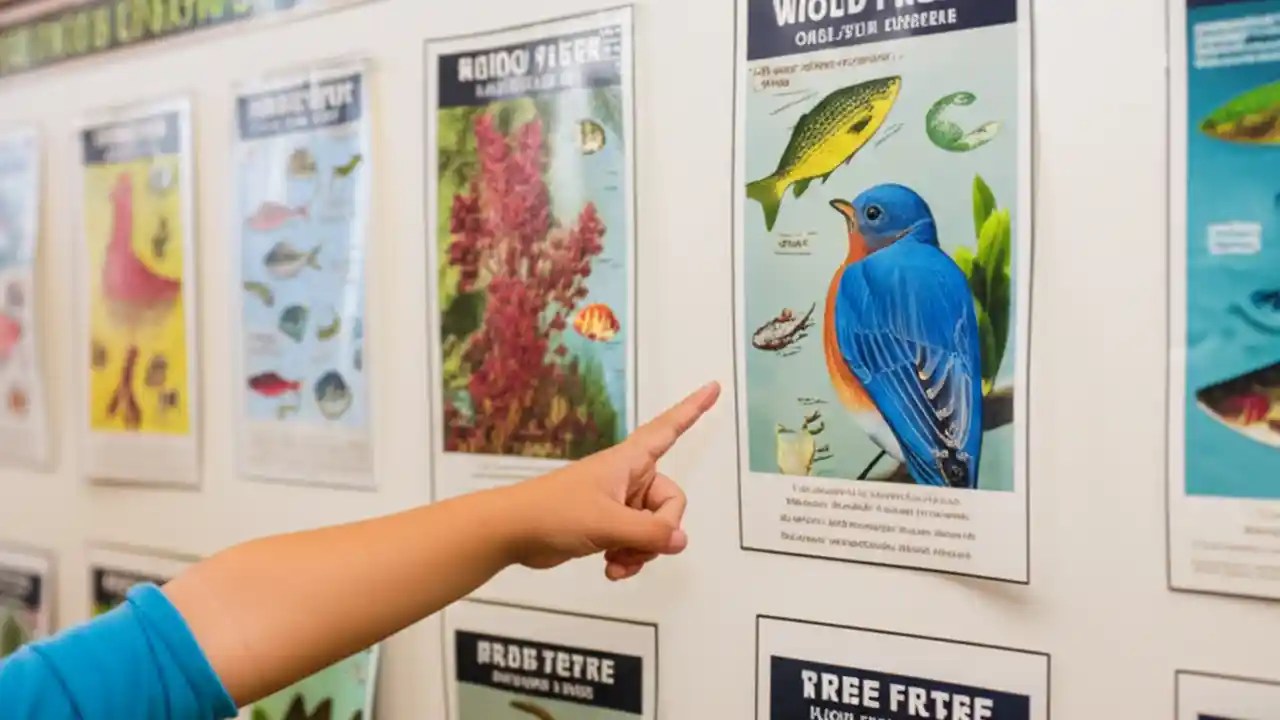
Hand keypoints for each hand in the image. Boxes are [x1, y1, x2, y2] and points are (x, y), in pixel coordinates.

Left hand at [506, 381, 720, 579]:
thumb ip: (650, 533)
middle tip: (635, 545)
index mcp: (629, 461)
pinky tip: (612, 568)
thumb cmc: (553, 513)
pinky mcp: (607, 524)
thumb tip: (679, 540)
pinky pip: (636, 541)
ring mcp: (618, 502)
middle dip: (659, 532)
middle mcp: (628, 478)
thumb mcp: (608, 523)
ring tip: (617, 561)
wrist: (512, 531)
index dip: (692, 409)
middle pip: (670, 502)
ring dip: (641, 550)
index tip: (713, 387)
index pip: (669, 429)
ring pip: (654, 528)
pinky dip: (629, 556)